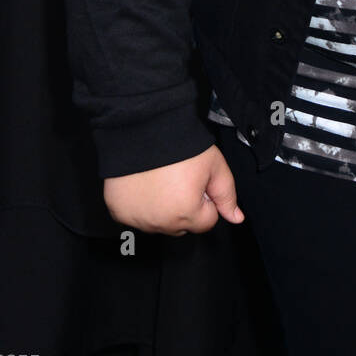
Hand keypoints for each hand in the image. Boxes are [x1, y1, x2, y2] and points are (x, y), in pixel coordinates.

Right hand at [103, 145, 244, 236]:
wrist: (143, 129)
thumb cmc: (181, 146)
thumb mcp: (214, 166)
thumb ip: (227, 195)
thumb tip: (236, 219)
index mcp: (186, 213)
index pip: (206, 221)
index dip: (206, 200)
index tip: (197, 182)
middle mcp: (160, 223)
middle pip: (182, 226)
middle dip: (185, 207)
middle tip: (178, 179)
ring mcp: (136, 219)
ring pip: (159, 223)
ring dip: (163, 209)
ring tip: (161, 179)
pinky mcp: (118, 212)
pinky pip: (136, 217)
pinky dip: (141, 205)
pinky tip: (144, 184)